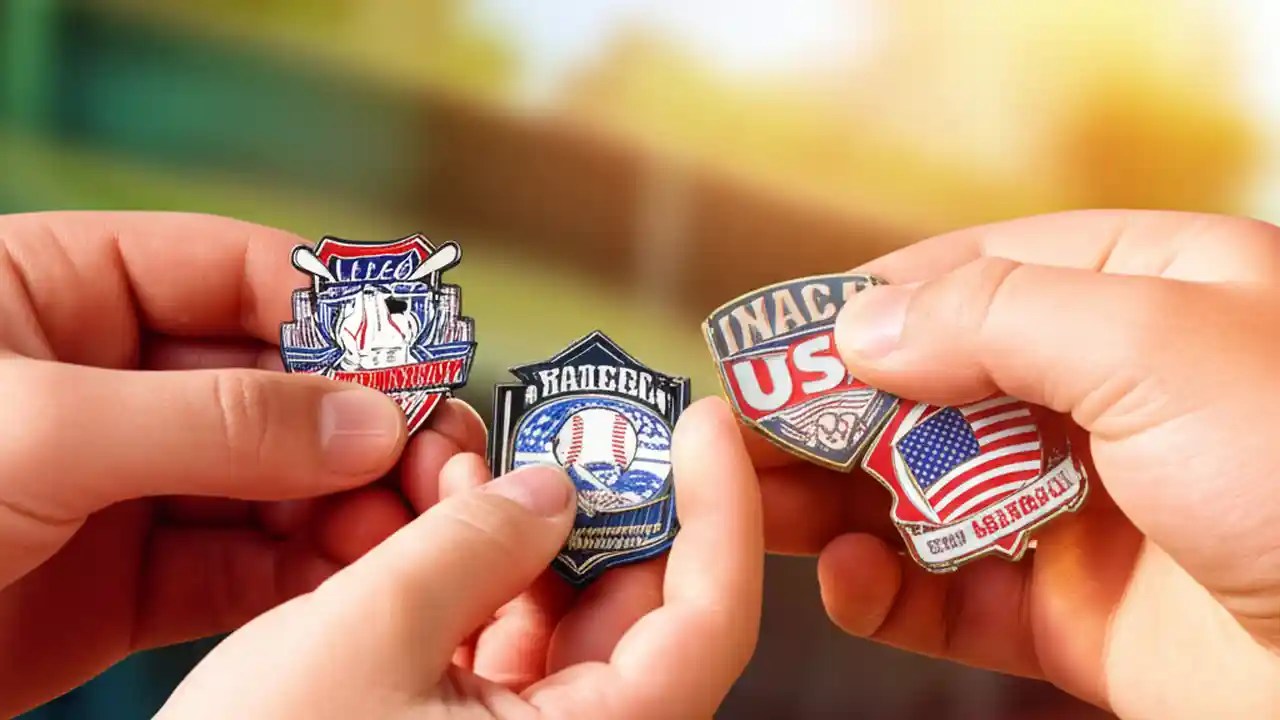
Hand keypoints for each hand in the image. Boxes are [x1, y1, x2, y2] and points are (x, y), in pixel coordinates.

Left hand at [0, 212, 483, 715]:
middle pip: (275, 384)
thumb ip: (213, 419)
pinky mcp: (129, 581)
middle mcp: (109, 384)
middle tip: (434, 461)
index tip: (413, 362)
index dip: (336, 314)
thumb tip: (362, 420)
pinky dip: (306, 573)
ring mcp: (125, 484)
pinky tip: (353, 575)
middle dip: (360, 423)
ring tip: (410, 527)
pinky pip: (244, 565)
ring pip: (275, 479)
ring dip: (350, 503)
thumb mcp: (36, 429)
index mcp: (64, 294)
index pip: (238, 274)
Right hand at [156, 398, 762, 719]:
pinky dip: (480, 586)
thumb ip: (468, 546)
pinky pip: (507, 652)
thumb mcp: (361, 638)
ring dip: (526, 538)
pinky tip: (434, 529)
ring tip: (465, 470)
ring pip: (567, 626)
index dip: (719, 512)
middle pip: (637, 612)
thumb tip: (551, 490)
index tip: (701, 423)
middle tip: (555, 423)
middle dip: (597, 505)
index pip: (708, 623)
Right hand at [757, 210, 1279, 717]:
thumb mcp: (1160, 343)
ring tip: (755, 503)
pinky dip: (885, 591)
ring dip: (835, 497)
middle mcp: (1111, 398)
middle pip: (934, 387)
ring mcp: (1088, 508)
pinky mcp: (1072, 613)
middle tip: (739, 428)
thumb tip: (860, 327)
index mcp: (1149, 297)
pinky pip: (950, 595)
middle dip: (832, 408)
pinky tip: (846, 578)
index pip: (974, 276)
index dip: (868, 304)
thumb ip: (996, 318)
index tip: (778, 336)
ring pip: (927, 491)